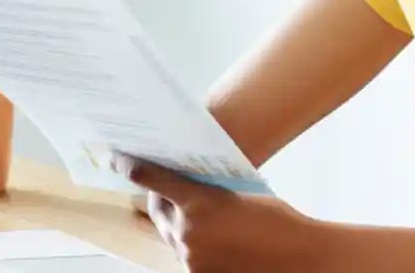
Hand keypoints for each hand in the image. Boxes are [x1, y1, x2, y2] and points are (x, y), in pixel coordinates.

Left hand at [114, 154, 321, 272]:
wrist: (296, 256)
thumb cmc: (276, 219)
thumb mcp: (241, 192)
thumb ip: (210, 190)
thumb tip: (191, 183)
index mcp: (199, 202)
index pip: (151, 178)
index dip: (130, 166)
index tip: (118, 157)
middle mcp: (187, 231)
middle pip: (156, 208)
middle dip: (158, 197)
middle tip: (164, 188)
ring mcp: (190, 257)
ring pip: (171, 234)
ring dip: (178, 223)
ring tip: (196, 215)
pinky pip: (185, 254)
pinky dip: (194, 245)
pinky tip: (212, 239)